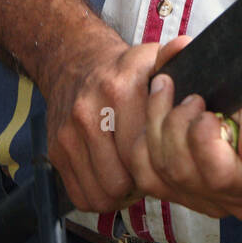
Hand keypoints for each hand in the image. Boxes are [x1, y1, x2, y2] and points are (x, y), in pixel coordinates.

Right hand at [40, 19, 161, 213]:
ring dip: (120, 192)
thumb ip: (173, 57)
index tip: (166, 158)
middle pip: (122, 178)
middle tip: (149, 169)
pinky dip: (98, 195)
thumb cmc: (122, 70)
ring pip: (102, 193)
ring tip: (131, 173)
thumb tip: (186, 46)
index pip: (143, 150)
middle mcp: (89, 111)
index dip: (159, 163)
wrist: (75, 62)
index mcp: (120, 89)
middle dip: (140, 181)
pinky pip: (81, 196)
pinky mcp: (56, 150)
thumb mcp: (150, 58)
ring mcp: (68, 133)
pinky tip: (110, 175)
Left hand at [126, 37, 241, 222]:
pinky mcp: (178, 194)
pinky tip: (157, 116)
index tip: (206, 111)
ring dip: (157, 125)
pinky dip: (145, 142)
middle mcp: (236, 204)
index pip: (221, 175)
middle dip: (177, 125)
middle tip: (191, 96)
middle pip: (184, 173)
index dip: (203, 141)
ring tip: (170, 92)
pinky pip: (146, 174)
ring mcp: (204, 202)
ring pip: (161, 171)